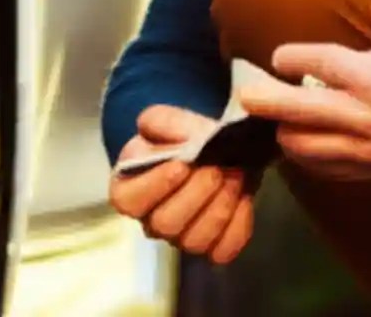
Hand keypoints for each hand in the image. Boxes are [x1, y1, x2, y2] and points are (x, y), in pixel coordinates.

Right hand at [108, 105, 253, 263]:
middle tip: (216, 168)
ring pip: (195, 240)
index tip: (181, 164)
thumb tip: (183, 140)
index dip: (155, 185)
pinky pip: (223, 249)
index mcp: (129, 189)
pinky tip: (242, 198)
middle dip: (196, 193)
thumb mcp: (167, 120)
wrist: (217, 151)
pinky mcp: (211, 247)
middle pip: (166, 224)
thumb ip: (166, 123)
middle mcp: (151, 221)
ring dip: (220, 206)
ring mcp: (181, 238)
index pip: (128, 201)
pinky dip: (238, 224)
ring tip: (234, 177)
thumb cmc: (183, 138)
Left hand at [235, 36, 370, 179]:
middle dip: (262, 101)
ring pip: (302, 148)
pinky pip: (329, 168)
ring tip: (279, 123)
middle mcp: (361, 115)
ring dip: (284, 134)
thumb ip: (368, 59)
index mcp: (370, 77)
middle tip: (248, 95)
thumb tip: (339, 68)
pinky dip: (311, 156)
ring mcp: (367, 148)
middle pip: (292, 111)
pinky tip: (308, 146)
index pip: (310, 63)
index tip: (277, 58)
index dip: (286, 58)